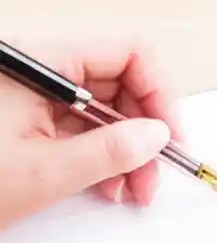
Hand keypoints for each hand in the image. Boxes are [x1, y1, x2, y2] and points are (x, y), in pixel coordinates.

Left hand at [0, 39, 180, 229]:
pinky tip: (105, 184)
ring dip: (126, 149)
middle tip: (157, 172)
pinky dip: (98, 155)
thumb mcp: (42, 174)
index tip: (170, 134)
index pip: (126, 54)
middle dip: (144, 130)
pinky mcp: (21, 119)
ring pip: (100, 109)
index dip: (159, 93)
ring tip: (132, 188)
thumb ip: (110, 152)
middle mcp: (33, 71)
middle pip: (117, 83)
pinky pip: (76, 127)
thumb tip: (156, 135)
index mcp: (35, 64)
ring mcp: (26, 95)